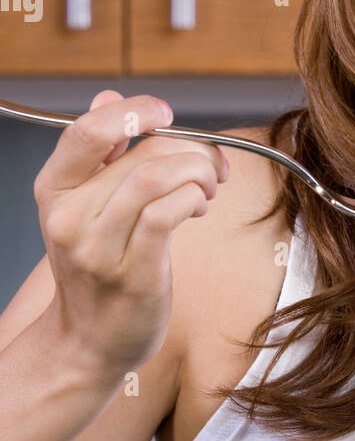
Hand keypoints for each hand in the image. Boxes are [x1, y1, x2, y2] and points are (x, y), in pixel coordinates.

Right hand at [35, 89, 230, 381]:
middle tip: (213, 164)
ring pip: (155, 176)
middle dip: (192, 149)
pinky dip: (192, 198)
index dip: (134, 110)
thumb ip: (100, 153)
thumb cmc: (98, 269)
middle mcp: (68, 215)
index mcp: (54, 189)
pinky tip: (198, 207)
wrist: (88, 342)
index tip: (167, 114)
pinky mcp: (132, 271)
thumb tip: (110, 98)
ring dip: (197, 171)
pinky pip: (167, 213)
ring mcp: (97, 246)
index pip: (86, 129)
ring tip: (207, 187)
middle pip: (141, 152)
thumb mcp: (85, 207)